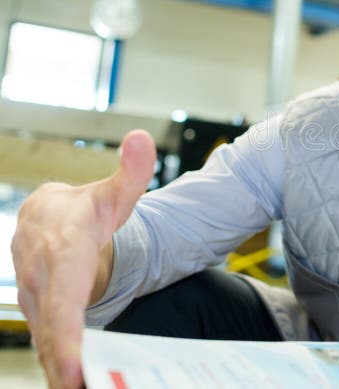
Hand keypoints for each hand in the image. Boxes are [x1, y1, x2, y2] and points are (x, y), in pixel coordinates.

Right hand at [11, 130, 155, 388]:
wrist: (46, 216)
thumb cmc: (85, 209)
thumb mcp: (113, 192)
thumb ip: (132, 172)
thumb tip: (142, 138)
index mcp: (63, 247)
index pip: (63, 296)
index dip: (67, 332)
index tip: (75, 364)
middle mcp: (41, 275)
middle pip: (52, 326)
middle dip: (63, 363)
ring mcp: (32, 294)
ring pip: (44, 337)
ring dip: (59, 368)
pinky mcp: (33, 308)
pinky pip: (45, 338)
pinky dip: (57, 363)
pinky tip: (72, 383)